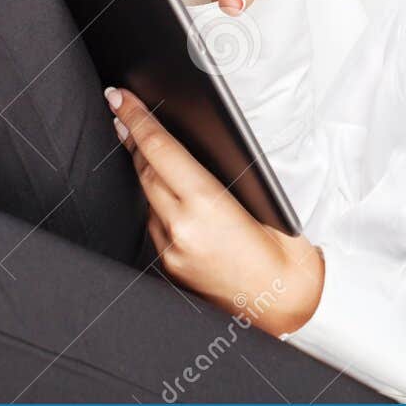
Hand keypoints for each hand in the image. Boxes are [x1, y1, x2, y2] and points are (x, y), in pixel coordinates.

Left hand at [106, 85, 322, 335]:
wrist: (286, 307)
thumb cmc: (285, 253)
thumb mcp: (260, 200)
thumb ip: (220, 177)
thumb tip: (192, 150)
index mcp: (207, 206)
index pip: (159, 150)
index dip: (135, 119)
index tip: (119, 98)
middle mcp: (181, 229)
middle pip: (144, 169)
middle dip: (132, 137)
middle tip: (122, 110)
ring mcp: (171, 251)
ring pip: (146, 197)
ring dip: (143, 169)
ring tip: (139, 143)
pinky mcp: (168, 268)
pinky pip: (153, 224)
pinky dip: (155, 202)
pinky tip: (162, 191)